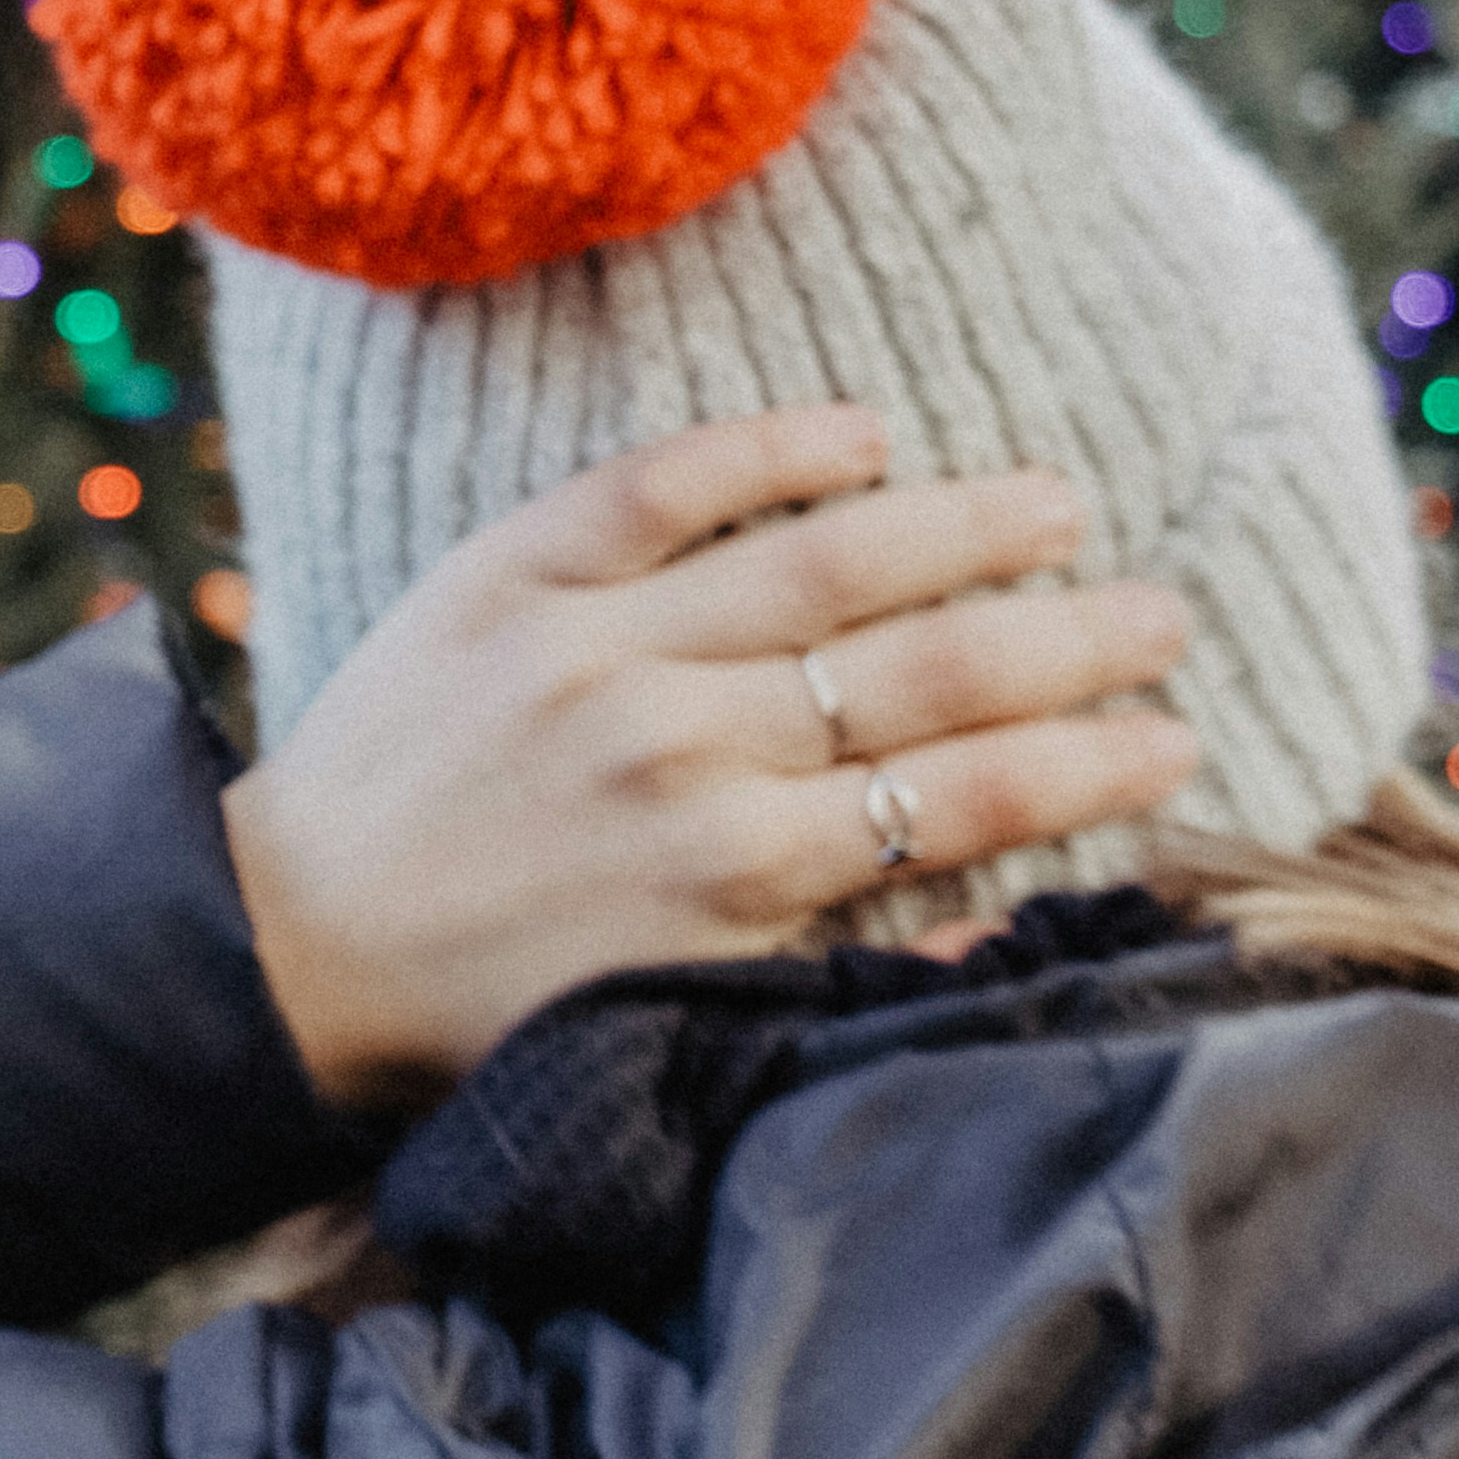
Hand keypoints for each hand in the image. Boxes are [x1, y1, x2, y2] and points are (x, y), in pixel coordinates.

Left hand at [222, 405, 1196, 1113]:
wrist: (282, 946)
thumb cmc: (482, 1010)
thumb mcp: (670, 1028)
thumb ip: (833, 979)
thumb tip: (998, 932)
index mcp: (737, 873)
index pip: (966, 797)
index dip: (1090, 765)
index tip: (1176, 739)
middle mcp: (687, 746)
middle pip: (929, 672)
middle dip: (1072, 643)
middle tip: (1165, 617)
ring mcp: (599, 646)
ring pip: (822, 561)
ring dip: (964, 526)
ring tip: (1061, 506)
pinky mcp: (512, 575)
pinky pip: (662, 484)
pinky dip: (770, 450)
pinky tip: (865, 430)